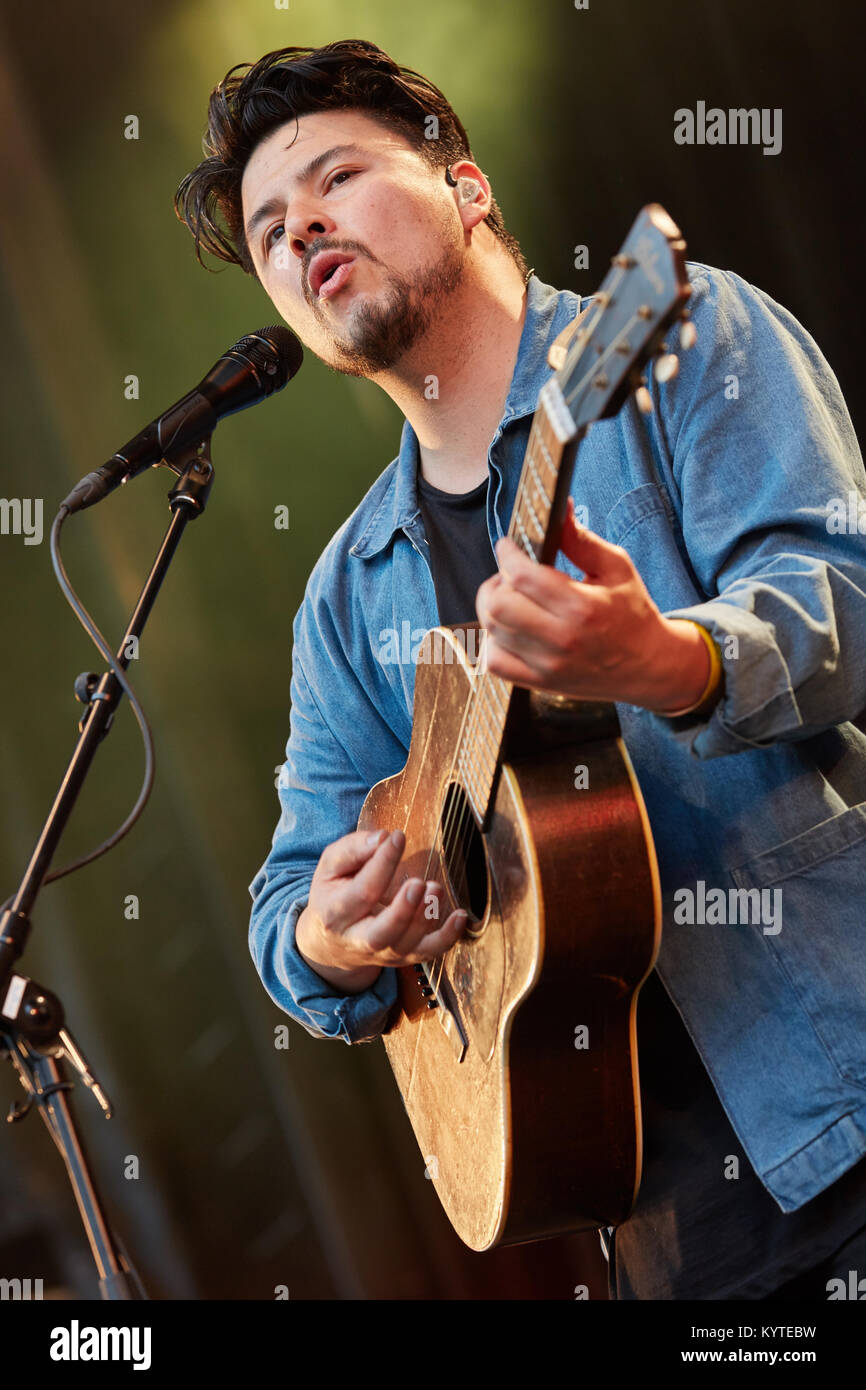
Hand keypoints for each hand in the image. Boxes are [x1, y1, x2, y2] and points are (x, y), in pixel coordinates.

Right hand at [296, 827, 467, 993]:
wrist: (331, 941)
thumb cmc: (334, 894)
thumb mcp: (330, 867)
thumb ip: (352, 849)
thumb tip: (383, 838)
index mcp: (335, 913)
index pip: (362, 891)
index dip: (382, 863)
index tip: (398, 837)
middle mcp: (358, 940)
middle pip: (381, 934)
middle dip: (402, 911)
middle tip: (417, 883)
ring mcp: (383, 953)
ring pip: (406, 945)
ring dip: (425, 918)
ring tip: (435, 888)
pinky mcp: (403, 958)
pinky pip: (428, 953)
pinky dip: (447, 937)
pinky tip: (460, 916)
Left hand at [475, 497, 709, 711]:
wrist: (650, 666)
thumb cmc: (633, 613)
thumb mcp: (616, 568)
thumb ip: (581, 540)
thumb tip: (560, 508)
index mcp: (582, 607)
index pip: (521, 577)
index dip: (507, 555)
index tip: (509, 548)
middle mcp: (562, 640)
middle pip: (498, 606)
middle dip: (496, 582)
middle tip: (510, 577)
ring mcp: (548, 666)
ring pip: (492, 633)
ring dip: (493, 609)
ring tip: (512, 601)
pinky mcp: (540, 683)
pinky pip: (495, 663)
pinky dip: (493, 642)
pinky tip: (510, 630)